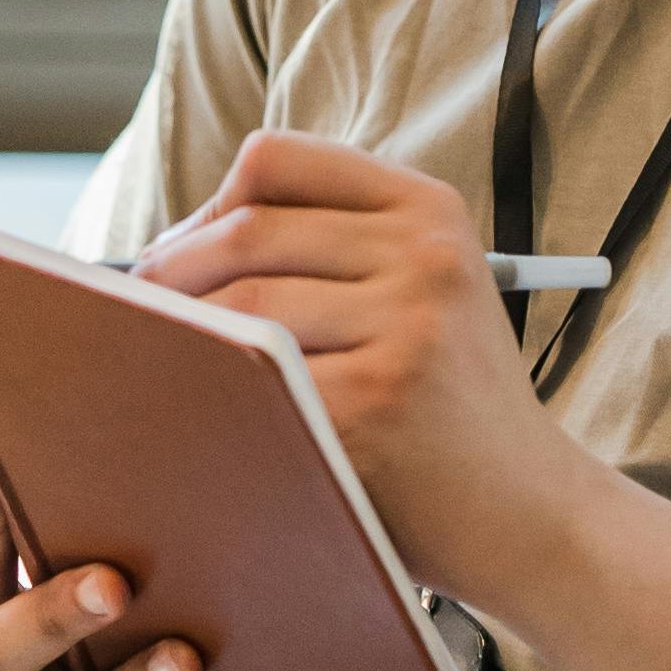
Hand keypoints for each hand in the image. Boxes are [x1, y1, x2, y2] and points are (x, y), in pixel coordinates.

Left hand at [136, 133, 593, 618]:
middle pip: (243, 231)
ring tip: (163, 372)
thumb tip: (171, 252)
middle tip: (138, 323)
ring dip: (179, 340)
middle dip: (168, 277)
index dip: (206, 204)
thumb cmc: (449, 409)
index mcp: (426, 209)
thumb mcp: (425, 294)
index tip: (181, 257)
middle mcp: (422, 252)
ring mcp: (404, 324)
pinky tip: (198, 420)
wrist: (532, 511)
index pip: (275, 159)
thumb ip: (331, 252)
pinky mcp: (375, 401)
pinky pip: (255, 383)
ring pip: (239, 307)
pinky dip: (209, 399)